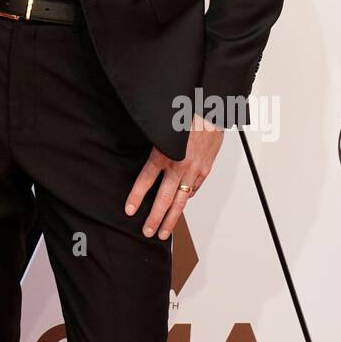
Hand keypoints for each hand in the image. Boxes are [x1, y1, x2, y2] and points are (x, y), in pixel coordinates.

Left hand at [124, 111, 223, 239]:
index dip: (137, 196)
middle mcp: (179, 165)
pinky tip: (181, 205)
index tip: (130, 210)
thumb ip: (154, 143)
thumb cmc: (185, 113)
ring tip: (164, 232)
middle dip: (155, 218)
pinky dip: (186, 198)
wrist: (211, 109)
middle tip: (147, 232)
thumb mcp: (162, 126)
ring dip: (172, 218)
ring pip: (181, 200)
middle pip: (164, 198)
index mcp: (164, 153)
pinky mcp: (205, 169)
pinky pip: (194, 188)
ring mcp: (194, 169)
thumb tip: (146, 156)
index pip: (146, 180)